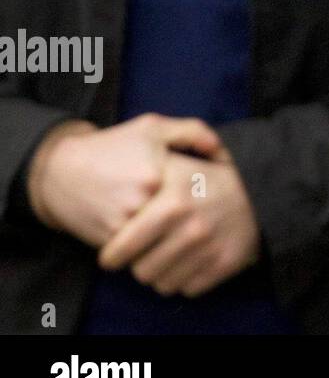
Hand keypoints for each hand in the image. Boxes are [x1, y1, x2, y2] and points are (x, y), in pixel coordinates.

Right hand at [29, 113, 225, 247]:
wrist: (59, 170)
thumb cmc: (113, 145)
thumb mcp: (152, 128)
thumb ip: (192, 132)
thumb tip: (220, 151)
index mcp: (157, 173)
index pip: (194, 194)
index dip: (198, 194)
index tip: (200, 192)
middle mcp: (141, 200)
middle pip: (179, 218)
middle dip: (185, 216)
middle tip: (188, 213)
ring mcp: (123, 223)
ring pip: (161, 237)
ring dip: (166, 234)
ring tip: (169, 223)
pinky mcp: (108, 240)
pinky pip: (140, 250)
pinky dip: (146, 244)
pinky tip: (147, 231)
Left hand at [98, 151, 259, 297]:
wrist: (259, 190)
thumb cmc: (205, 178)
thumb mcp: (177, 164)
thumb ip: (142, 175)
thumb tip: (110, 194)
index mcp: (172, 201)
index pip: (121, 248)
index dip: (113, 254)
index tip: (114, 253)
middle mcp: (191, 227)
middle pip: (140, 272)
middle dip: (140, 265)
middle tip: (147, 254)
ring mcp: (209, 247)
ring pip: (162, 284)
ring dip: (163, 274)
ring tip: (169, 255)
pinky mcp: (224, 264)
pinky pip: (187, 289)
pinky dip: (186, 279)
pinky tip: (191, 260)